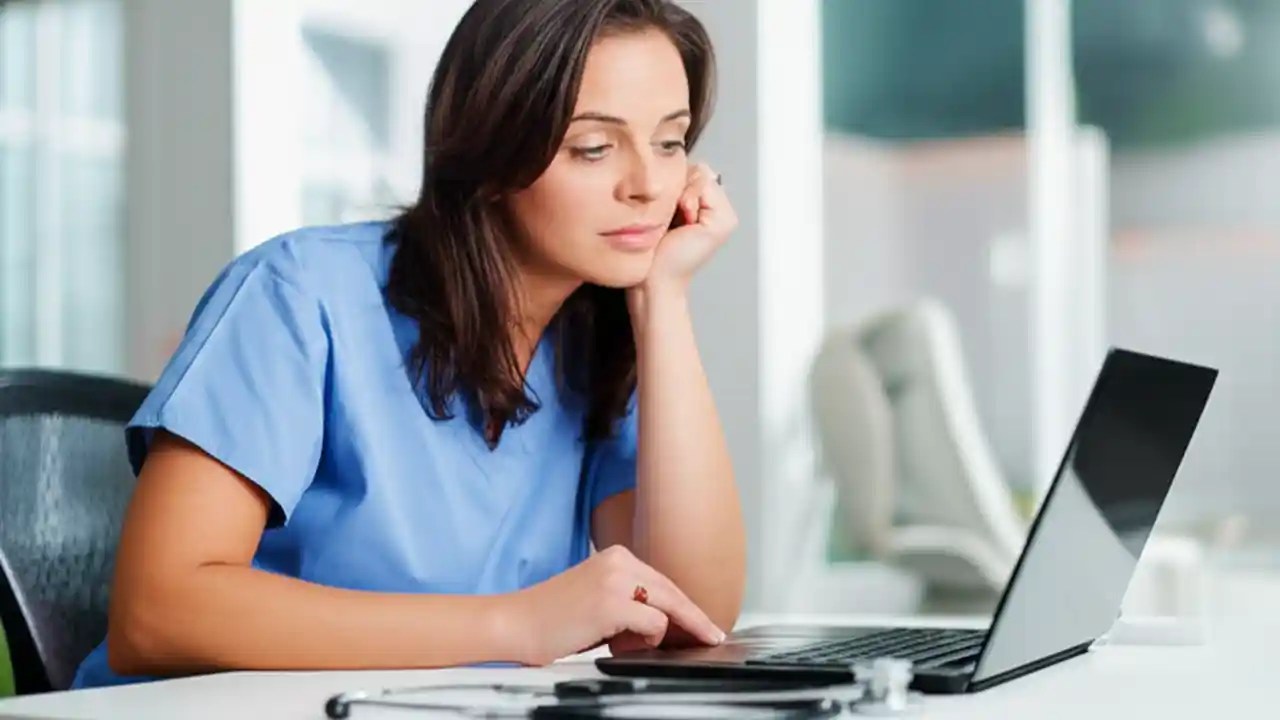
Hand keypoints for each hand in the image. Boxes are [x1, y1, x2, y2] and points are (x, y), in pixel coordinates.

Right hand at [503, 545, 726, 665]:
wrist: (515, 624)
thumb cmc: (552, 618)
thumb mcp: (598, 598)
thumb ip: (630, 602)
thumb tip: (665, 624)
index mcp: (617, 556)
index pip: (663, 582)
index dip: (687, 607)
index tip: (705, 624)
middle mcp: (620, 560)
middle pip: (673, 592)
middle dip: (694, 620)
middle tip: (712, 637)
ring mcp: (617, 579)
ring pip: (667, 608)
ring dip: (656, 636)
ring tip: (623, 646)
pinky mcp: (613, 602)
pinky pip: (653, 625)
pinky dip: (645, 641)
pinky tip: (618, 646)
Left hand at [640, 162, 737, 293]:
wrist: (654, 278)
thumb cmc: (651, 248)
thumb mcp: (662, 208)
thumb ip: (675, 187)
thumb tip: (675, 161)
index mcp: (706, 208)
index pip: (695, 171)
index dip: (676, 180)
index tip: (665, 207)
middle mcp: (720, 211)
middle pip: (699, 170)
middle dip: (680, 185)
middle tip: (673, 214)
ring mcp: (725, 216)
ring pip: (702, 175)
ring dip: (683, 193)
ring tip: (678, 218)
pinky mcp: (724, 221)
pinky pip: (704, 186)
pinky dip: (689, 198)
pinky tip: (684, 220)